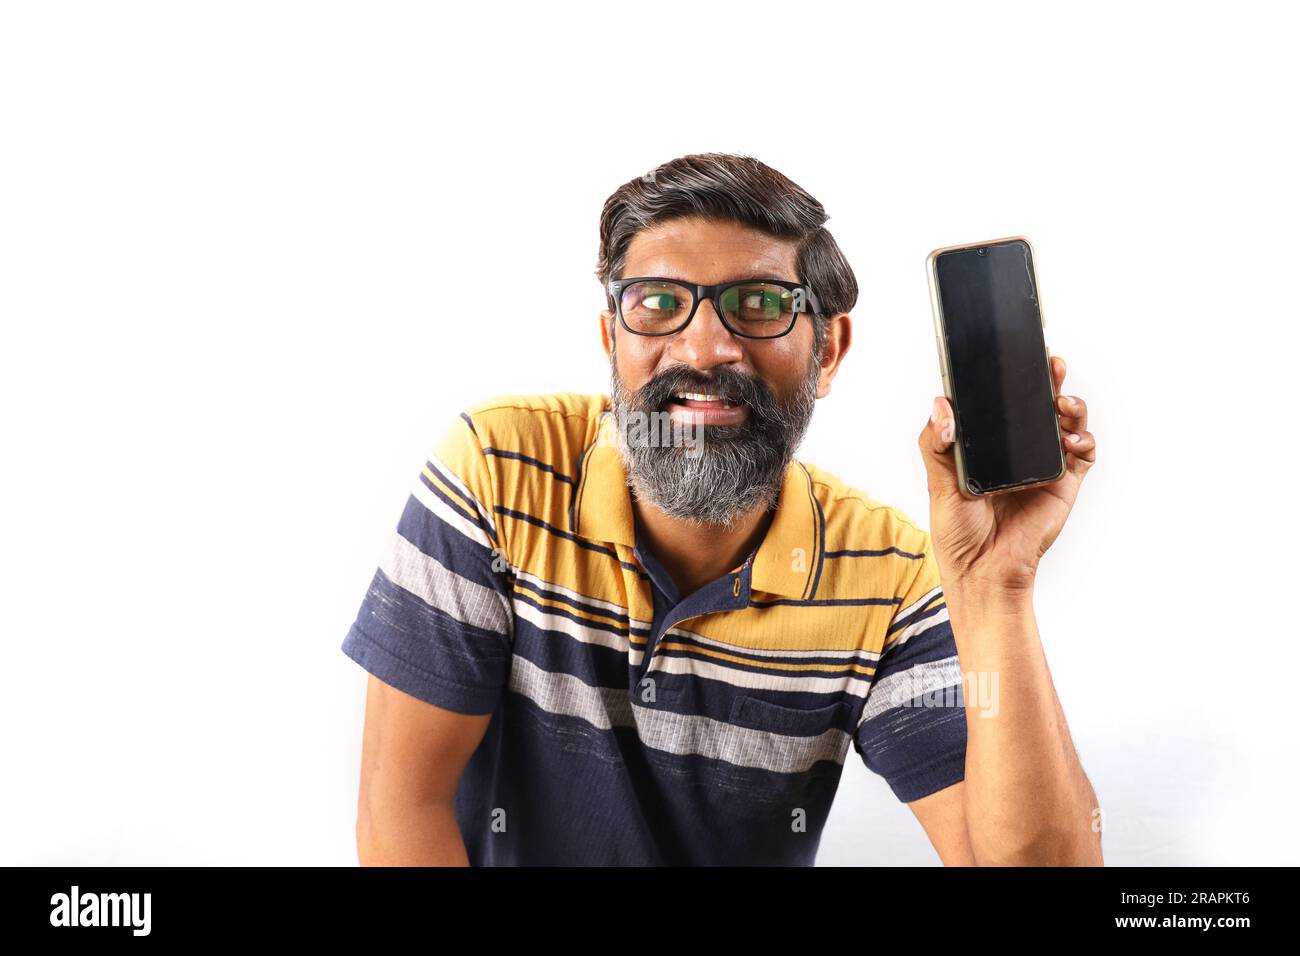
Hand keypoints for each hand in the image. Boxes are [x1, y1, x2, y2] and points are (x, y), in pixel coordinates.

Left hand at [918, 355, 1095, 593]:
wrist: (982, 570)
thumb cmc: (958, 531)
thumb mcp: (939, 482)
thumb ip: (936, 443)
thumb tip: (941, 405)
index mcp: (988, 446)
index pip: (1001, 405)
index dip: (1010, 381)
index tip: (1014, 357)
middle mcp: (1017, 451)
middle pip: (1038, 406)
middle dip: (1048, 382)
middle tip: (1050, 365)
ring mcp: (1043, 465)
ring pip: (1065, 423)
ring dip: (1070, 406)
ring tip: (1061, 401)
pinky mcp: (1064, 483)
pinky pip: (1082, 454)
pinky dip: (1083, 438)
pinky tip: (1073, 436)